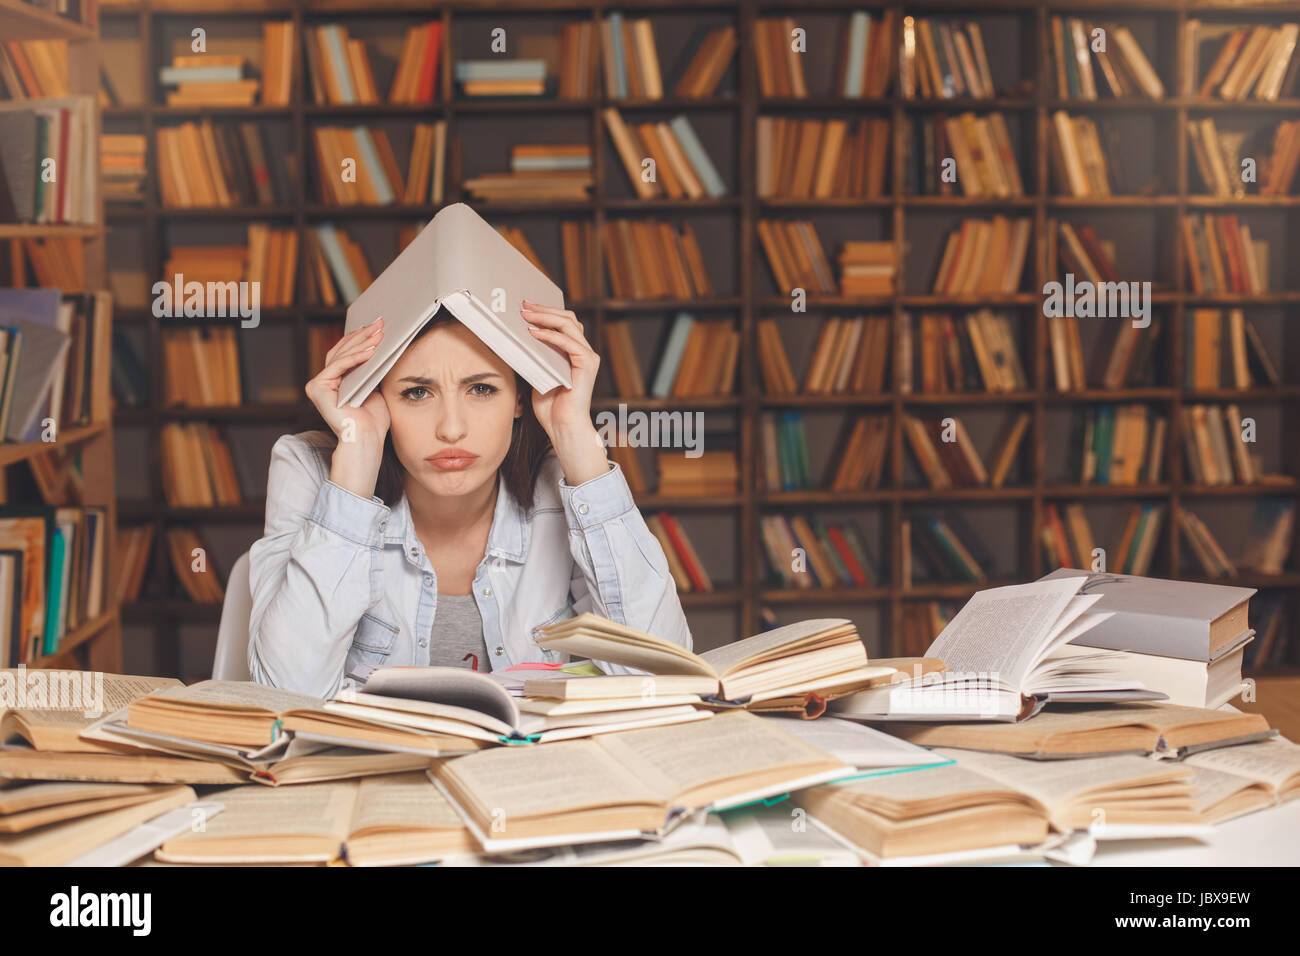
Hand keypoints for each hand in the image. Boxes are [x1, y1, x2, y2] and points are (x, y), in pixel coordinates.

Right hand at [305, 317, 390, 453]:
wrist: (367, 439)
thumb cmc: (373, 420)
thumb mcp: (375, 388)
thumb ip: (371, 369)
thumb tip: (379, 345)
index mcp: (336, 381)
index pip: (346, 353)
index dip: (361, 338)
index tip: (377, 326)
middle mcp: (324, 381)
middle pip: (343, 351)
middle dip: (363, 336)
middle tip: (380, 324)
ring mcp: (318, 385)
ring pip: (340, 356)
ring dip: (361, 343)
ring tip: (379, 335)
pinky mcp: (317, 389)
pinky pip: (338, 367)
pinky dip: (355, 358)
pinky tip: (370, 351)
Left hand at [523, 301, 599, 443]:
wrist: (562, 426)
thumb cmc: (550, 405)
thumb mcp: (537, 373)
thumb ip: (534, 354)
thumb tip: (517, 336)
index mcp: (573, 352)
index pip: (562, 323)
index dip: (545, 312)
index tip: (525, 307)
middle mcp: (583, 351)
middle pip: (567, 318)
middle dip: (544, 309)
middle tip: (524, 306)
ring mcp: (587, 356)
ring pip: (568, 325)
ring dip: (545, 317)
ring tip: (526, 315)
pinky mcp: (587, 363)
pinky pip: (568, 342)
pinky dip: (551, 335)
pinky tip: (535, 333)